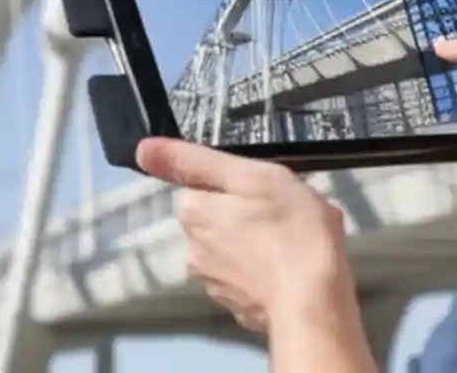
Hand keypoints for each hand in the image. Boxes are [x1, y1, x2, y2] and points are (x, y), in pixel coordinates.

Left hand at [136, 138, 354, 333]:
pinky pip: (243, 278)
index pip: (202, 185)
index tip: (264, 191)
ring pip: (228, 249)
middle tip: (282, 215)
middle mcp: (193, 249)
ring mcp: (213, 283)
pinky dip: (259, 272)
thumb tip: (143, 149)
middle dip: (244, 214)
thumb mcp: (252, 178)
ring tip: (287, 244)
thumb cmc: (292, 231)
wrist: (313, 303)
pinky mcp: (234, 306)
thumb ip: (197, 161)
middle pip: (215, 218)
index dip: (236, 184)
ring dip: (250, 244)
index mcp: (194, 212)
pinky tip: (286, 270)